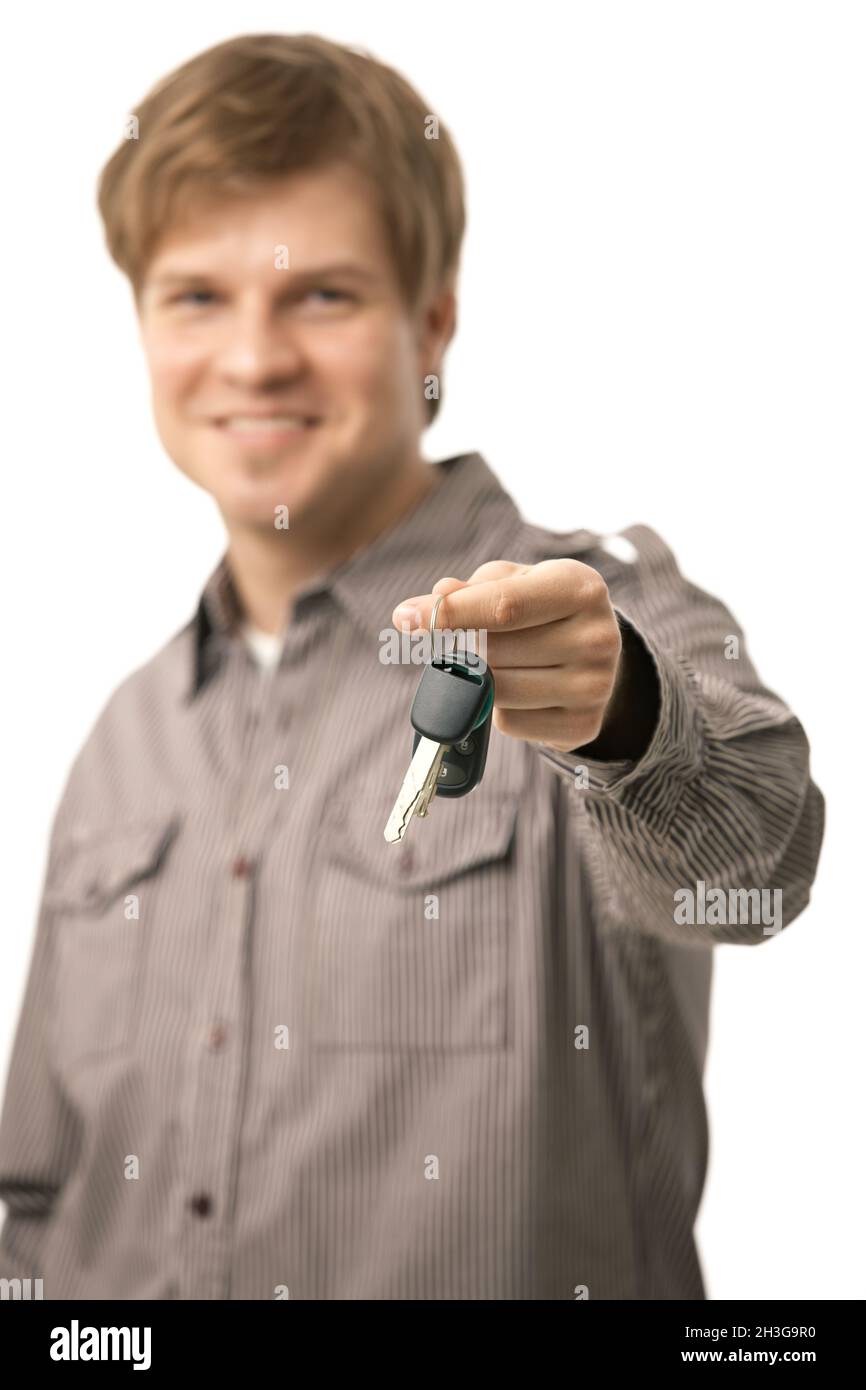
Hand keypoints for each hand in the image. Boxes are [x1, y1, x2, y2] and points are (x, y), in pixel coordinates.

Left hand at [391, 559, 627, 754]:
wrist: (595, 650)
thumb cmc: (542, 608)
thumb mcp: (515, 582)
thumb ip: (471, 589)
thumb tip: (431, 601)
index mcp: (580, 588)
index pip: (504, 607)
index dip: (450, 614)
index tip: (405, 618)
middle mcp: (597, 637)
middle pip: (494, 652)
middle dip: (461, 649)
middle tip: (459, 642)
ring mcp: (595, 687)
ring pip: (497, 691)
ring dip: (479, 680)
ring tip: (501, 662)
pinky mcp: (583, 725)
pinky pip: (510, 722)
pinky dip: (498, 709)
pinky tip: (520, 688)